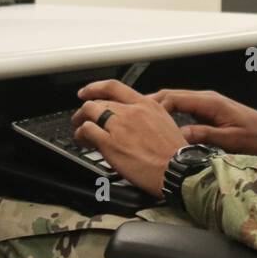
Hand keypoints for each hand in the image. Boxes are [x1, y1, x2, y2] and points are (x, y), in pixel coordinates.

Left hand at [73, 80, 186, 196]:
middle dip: (86, 110)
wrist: (177, 170)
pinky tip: (82, 140)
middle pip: (99, 102)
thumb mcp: (165, 124)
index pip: (114, 87)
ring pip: (89, 113)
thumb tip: (133, 120)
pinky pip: (87, 131)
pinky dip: (81, 134)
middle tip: (82, 118)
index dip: (95, 87)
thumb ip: (146, 117)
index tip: (87, 92)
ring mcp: (120, 126)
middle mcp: (131, 112)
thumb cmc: (175, 154)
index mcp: (146, 105)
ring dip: (80, 121)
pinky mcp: (110, 143)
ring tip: (79, 130)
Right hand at [148, 89, 256, 155]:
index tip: (140, 114)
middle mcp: (206, 99)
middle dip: (149, 103)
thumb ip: (205, 135)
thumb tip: (181, 135)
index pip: (175, 98)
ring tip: (139, 117)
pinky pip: (181, 107)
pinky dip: (167, 112)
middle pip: (170, 96)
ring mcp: (205, 103)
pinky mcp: (206, 110)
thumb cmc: (256, 136)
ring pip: (174, 100)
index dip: (155, 105)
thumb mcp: (231, 139)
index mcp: (210, 102)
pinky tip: (158, 122)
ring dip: (156, 107)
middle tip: (131, 113)